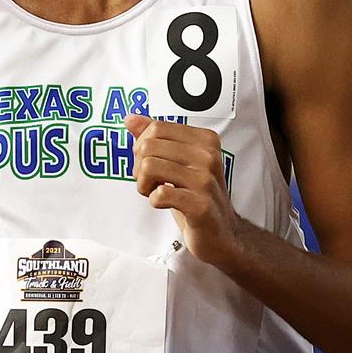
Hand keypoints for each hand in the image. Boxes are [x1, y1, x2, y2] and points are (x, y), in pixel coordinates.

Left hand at [125, 113, 240, 266]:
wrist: (221, 233)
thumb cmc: (196, 195)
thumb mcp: (177, 161)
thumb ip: (155, 138)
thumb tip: (130, 118)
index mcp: (205, 139)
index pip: (156, 128)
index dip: (142, 147)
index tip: (150, 163)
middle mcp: (208, 156)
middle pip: (148, 146)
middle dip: (139, 166)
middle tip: (151, 181)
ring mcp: (205, 180)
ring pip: (149, 167)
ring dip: (143, 185)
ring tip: (156, 192)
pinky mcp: (200, 205)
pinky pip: (159, 194)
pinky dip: (154, 201)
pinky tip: (164, 204)